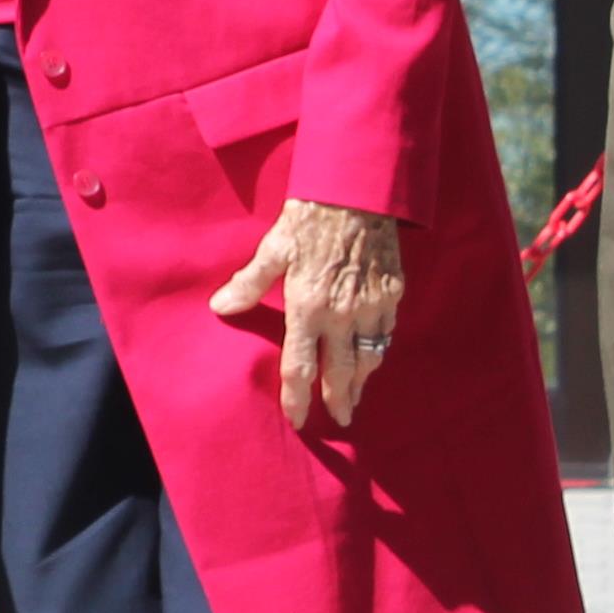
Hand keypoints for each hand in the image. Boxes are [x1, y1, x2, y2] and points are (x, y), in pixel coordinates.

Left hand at [212, 196, 406, 427]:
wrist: (358, 192)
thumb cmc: (311, 218)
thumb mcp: (274, 248)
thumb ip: (249, 283)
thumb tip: (220, 307)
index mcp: (308, 306)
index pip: (300, 366)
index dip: (297, 397)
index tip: (297, 420)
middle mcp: (342, 314)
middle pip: (341, 372)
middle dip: (339, 400)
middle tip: (340, 419)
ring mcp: (371, 305)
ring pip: (369, 356)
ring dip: (362, 380)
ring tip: (356, 395)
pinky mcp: (392, 293)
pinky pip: (386, 332)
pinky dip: (379, 349)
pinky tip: (373, 356)